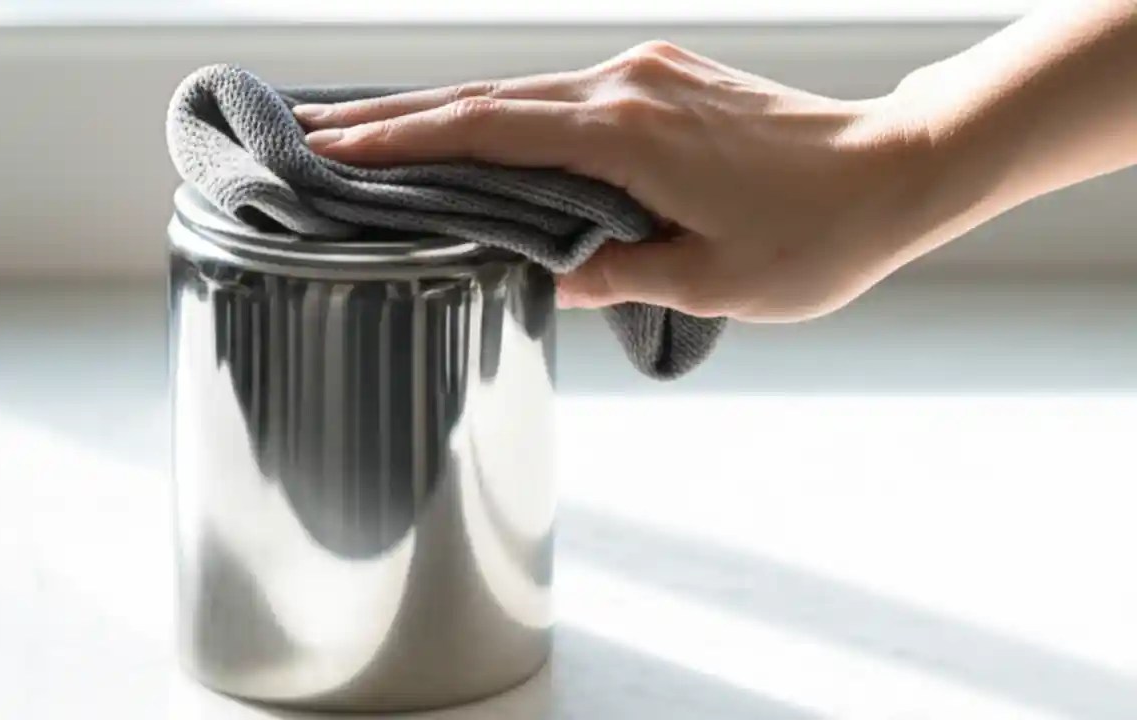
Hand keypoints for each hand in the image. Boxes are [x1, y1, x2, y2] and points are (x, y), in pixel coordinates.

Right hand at [294, 41, 934, 321]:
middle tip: (315, 129)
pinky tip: (475, 136)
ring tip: (375, 136)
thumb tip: (544, 274)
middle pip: (485, 98)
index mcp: (625, 134)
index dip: (400, 142)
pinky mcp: (665, 77)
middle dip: (395, 117)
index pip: (484, 132)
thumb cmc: (816, 236)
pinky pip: (562, 95)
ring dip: (445, 114)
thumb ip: (615, 271)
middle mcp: (624, 86)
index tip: (328, 148)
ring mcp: (646, 73)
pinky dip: (505, 116)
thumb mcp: (711, 280)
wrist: (899, 167)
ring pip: (520, 92)